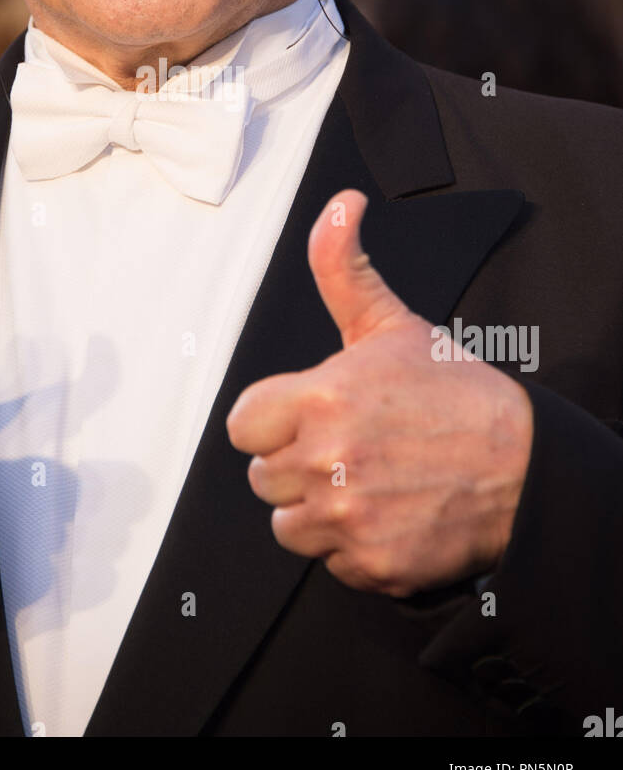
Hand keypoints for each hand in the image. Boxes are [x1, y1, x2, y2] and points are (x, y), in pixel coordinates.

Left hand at [226, 189, 533, 596]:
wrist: (526, 463)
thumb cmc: (454, 391)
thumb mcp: (391, 323)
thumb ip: (343, 267)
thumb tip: (340, 204)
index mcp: (321, 398)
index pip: (243, 426)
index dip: (271, 420)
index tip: (307, 416)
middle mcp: (328, 462)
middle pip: (263, 478)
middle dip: (297, 464)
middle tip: (351, 447)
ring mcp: (351, 519)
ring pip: (288, 526)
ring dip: (318, 510)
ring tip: (367, 482)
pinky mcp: (374, 565)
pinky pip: (330, 563)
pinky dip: (354, 547)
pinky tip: (389, 514)